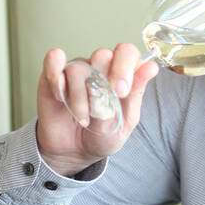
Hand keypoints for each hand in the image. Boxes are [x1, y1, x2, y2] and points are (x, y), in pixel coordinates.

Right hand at [35, 46, 158, 176]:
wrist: (74, 152)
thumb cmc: (103, 135)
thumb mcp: (124, 121)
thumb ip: (135, 94)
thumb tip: (150, 67)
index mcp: (122, 75)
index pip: (127, 52)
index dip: (125, 67)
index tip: (121, 91)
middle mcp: (100, 67)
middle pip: (102, 54)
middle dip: (103, 82)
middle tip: (100, 108)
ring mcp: (77, 70)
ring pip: (79, 68)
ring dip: (80, 99)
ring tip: (83, 120)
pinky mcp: (54, 75)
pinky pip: (54, 60)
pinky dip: (56, 79)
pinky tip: (61, 99)